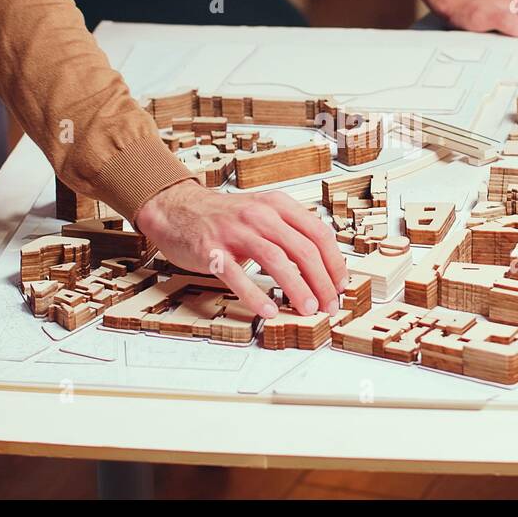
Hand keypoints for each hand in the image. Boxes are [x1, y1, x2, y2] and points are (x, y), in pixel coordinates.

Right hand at [134, 180, 347, 318]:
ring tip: (307, 309)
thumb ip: (290, 232)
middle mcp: (259, 214)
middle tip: (328, 305)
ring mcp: (234, 231)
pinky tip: (268, 311)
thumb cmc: (225, 217)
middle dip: (321, 281)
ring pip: (276, 260)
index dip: (334, 262)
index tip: (341, 285)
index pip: (318, 233)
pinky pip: (237, 275)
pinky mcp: (211, 250)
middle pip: (302, 248)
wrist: (177, 208)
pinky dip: (255, 295)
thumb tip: (323, 268)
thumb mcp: (263, 212)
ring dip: (297, 288)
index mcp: (277, 205)